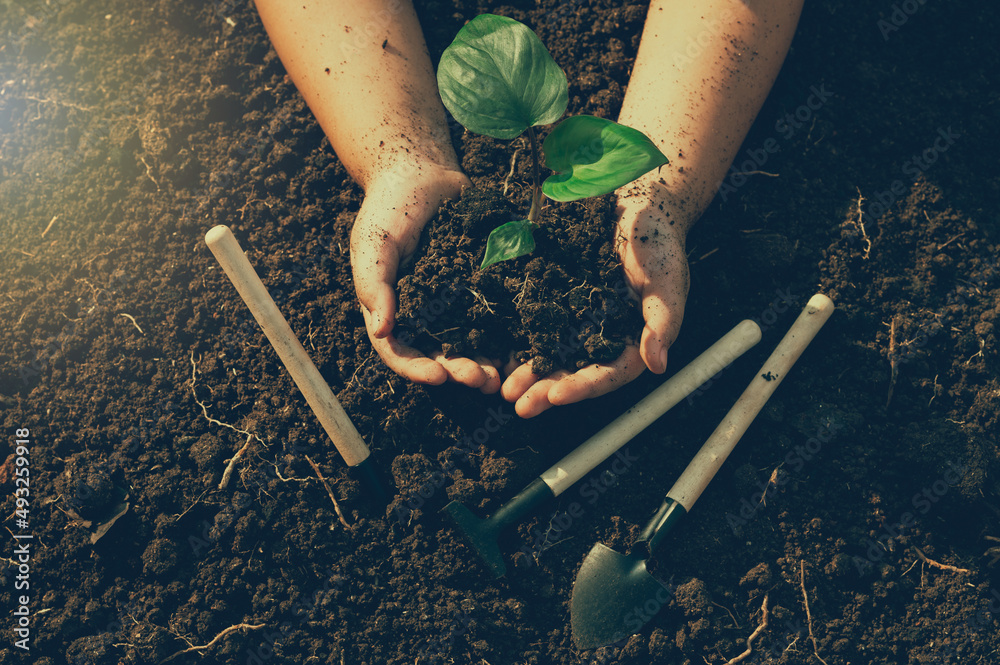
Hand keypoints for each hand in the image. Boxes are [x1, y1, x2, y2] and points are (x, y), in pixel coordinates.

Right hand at [350, 165, 502, 393]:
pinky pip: (492, 313)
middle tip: (482, 380)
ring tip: (503, 375)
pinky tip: (522, 346)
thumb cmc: (389, 208)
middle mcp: (421, 311)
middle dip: (458, 370)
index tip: (439, 377)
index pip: (398, 350)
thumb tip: (381, 329)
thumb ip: (374, 285)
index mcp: (391, 308)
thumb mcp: (373, 244)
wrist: (423, 170)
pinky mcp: (478, 285)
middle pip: (437, 353)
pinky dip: (505, 334)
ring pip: (468, 341)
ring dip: (483, 361)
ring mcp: (451, 300)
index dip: (416, 368)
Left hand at [500, 195, 689, 416]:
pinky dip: (519, 340)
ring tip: (504, 390)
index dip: (583, 387)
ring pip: (552, 353)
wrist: (637, 205)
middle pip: (575, 372)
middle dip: (547, 390)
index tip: (556, 395)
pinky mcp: (559, 300)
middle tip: (518, 405)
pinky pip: (537, 324)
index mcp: (632, 340)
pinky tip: (498, 354)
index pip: (609, 373)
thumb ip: (662, 322)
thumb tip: (657, 366)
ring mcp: (579, 320)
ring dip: (529, 374)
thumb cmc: (659, 242)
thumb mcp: (666, 280)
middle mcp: (603, 336)